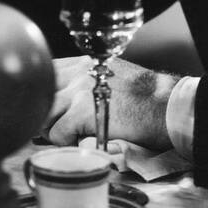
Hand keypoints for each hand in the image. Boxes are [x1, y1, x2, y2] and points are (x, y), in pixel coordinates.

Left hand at [43, 56, 175, 151]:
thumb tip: (64, 99)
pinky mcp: (82, 112)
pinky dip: (68, 143)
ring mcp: (78, 91)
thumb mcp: (111, 78)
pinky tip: (85, 141)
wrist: (167, 106)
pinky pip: (58, 133)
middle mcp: (78, 73)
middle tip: (54, 128)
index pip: (47, 73)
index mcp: (84, 64)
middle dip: (44, 114)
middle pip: (41, 95)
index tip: (46, 109)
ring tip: (72, 136)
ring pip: (45, 115)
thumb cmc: (146, 98)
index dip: (43, 94)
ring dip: (54, 130)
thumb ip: (86, 83)